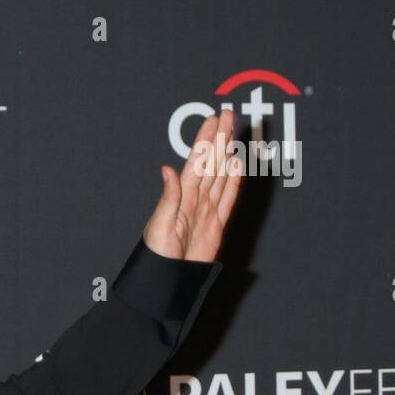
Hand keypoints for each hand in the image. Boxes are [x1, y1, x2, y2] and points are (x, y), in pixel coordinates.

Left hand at [142, 107, 242, 262]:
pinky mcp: (216, 225)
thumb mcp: (160, 225)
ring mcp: (207, 211)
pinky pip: (227, 199)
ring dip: (228, 155)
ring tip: (234, 135)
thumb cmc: (157, 255)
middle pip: (212, 163)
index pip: (197, 162)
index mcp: (180, 197)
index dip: (206, 140)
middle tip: (229, 116)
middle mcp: (194, 200)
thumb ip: (169, 197)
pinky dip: (234, 183)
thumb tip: (168, 169)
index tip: (214, 120)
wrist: (168, 279)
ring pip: (221, 176)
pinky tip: (237, 166)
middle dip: (220, 139)